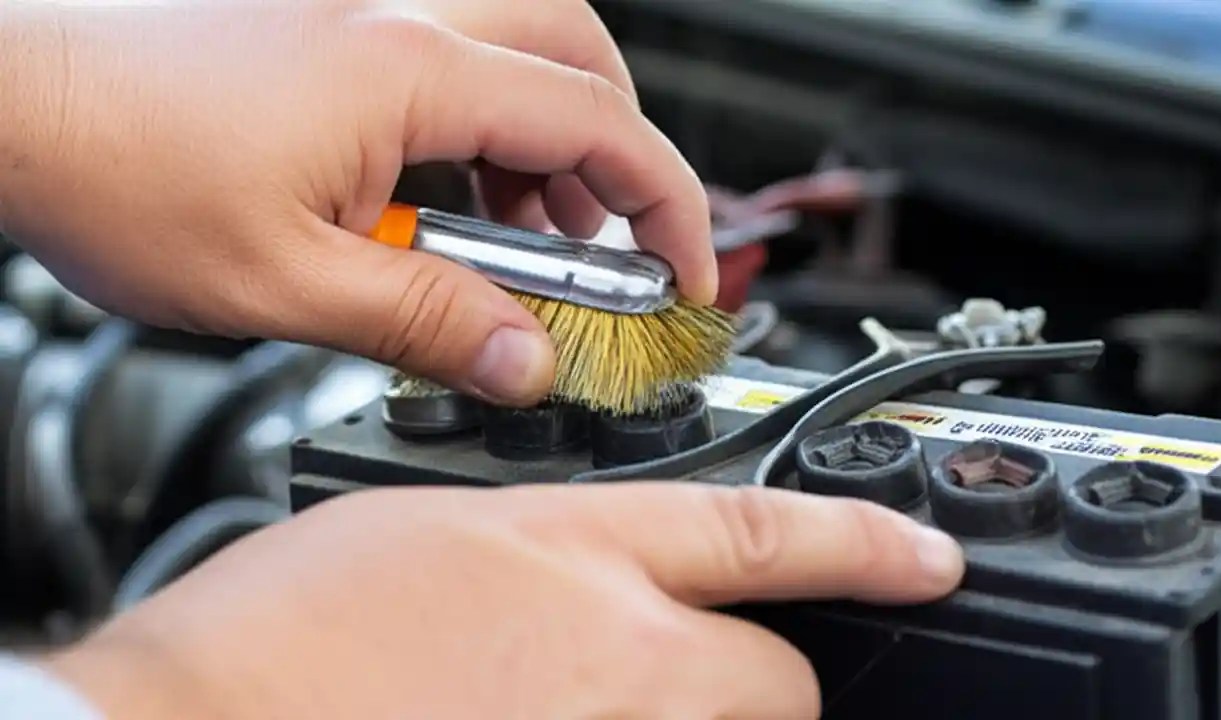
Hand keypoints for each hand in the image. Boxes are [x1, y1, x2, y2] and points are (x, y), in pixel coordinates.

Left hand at [0, 0, 713, 405]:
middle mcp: (397, 19)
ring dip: (548, 140)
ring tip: (521, 234)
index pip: (599, 124)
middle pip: (578, 53)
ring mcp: (361, 13)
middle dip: (619, 150)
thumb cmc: (115, 168)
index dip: (667, 204)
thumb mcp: (290, 282)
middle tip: (608, 238)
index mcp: (408, 71)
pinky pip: (450, 56)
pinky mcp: (326, 27)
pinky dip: (483, 125)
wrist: (12, 104)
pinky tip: (444, 199)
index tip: (687, 271)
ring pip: (518, 46)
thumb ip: (428, 322)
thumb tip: (523, 360)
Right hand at [43, 484, 962, 718]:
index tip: (927, 557)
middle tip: (685, 674)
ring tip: (581, 706)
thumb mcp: (428, 530)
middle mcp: (616, 655)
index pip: (765, 532)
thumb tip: (591, 572)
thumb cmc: (282, 633)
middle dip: (756, 674)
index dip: (868, 542)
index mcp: (576, 552)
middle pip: (779, 676)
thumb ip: (546, 545)